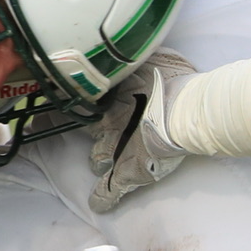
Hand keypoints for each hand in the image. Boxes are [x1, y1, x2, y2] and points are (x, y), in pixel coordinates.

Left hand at [88, 49, 197, 212]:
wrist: (186, 111)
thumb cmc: (175, 81)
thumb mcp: (157, 57)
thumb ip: (143, 56)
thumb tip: (138, 45)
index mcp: (114, 95)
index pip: (87, 96)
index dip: (78, 97)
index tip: (64, 94)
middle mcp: (110, 122)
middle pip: (85, 126)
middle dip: (81, 127)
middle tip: (73, 127)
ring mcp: (117, 149)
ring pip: (96, 156)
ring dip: (96, 158)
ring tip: (96, 161)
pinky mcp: (129, 171)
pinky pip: (110, 189)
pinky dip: (103, 198)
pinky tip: (97, 204)